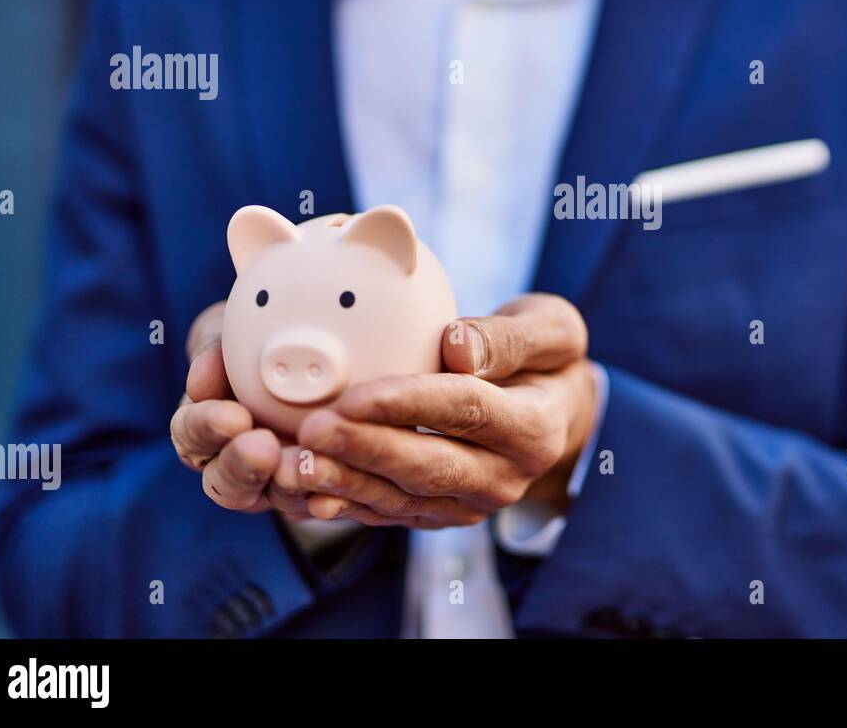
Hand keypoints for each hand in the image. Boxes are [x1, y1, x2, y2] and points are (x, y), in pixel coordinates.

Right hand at [170, 302, 316, 518]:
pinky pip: (325, 501)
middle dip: (242, 466)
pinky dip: (329, 497)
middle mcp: (239, 464)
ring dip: (287, 484)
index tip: (232, 415)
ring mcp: (281, 483)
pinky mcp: (323, 490)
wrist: (328, 342)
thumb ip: (214, 348)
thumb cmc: (261, 335)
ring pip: (276, 497)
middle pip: (227, 483)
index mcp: (206, 428)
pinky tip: (336, 489)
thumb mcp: (233, 331)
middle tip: (262, 446)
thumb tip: (200, 379)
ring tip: (304, 461)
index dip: (206, 430)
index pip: (192, 438)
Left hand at [291, 293, 596, 526]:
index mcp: (536, 429)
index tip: (355, 395)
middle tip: (311, 430)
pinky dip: (342, 502)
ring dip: (343, 483)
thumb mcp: (550, 330)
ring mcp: (471, 504)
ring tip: (292, 463)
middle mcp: (505, 478)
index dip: (408, 404)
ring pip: (401, 498)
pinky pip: (387, 513)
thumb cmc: (544, 359)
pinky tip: (300, 488)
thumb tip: (456, 345)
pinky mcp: (440, 516)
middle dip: (364, 450)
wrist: (554, 413)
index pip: (466, 411)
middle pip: (428, 465)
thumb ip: (510, 337)